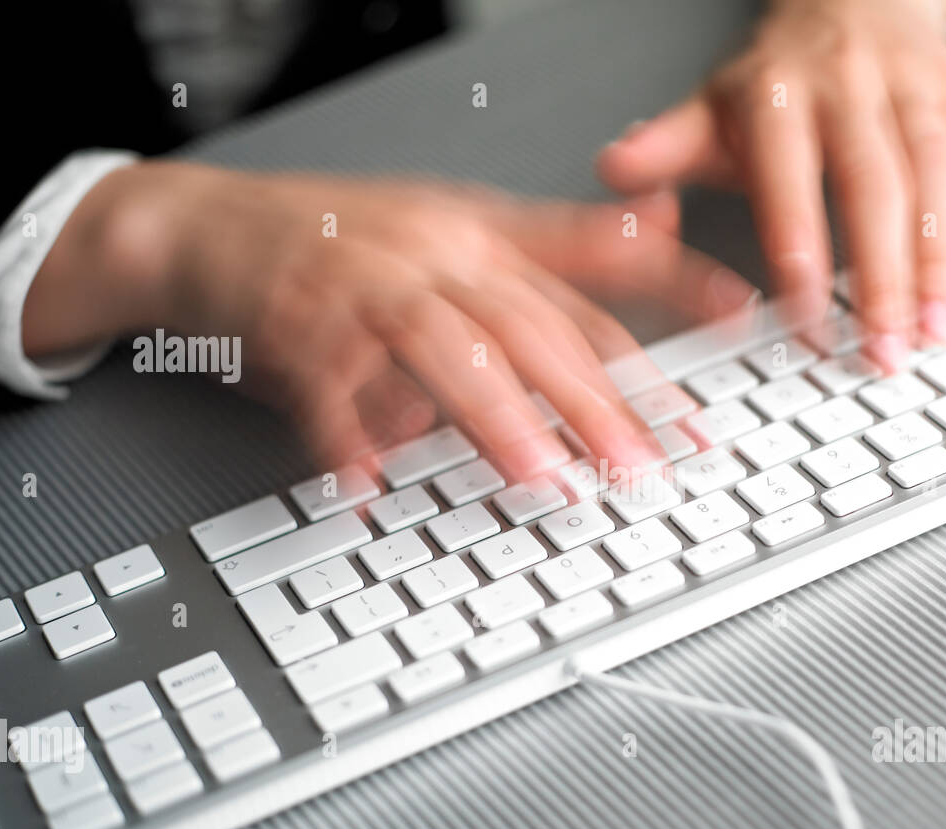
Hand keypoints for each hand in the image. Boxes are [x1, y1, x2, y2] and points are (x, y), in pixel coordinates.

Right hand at [24, 163, 755, 479]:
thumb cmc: (345, 243)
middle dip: (593, 400)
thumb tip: (656, 231)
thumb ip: (555, 249)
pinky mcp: (293, 324)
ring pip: (444, 348)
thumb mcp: (456, 232)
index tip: (734, 320)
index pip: (587, 277)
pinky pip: (326, 388)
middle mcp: (435, 256)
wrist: (210, 226)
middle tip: (641, 464)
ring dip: (494, 418)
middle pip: (529, 326)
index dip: (667, 296)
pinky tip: (368, 486)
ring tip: (541, 477)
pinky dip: (346, 438)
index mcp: (481, 238)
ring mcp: (364, 287)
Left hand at [597, 0, 945, 371]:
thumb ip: (666, 147)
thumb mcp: (710, 106)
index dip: (801, 247)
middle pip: (874, 185)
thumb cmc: (777, 76)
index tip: (809, 317)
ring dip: (942, 262)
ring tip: (936, 330)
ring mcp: (914, 89)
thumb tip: (614, 169)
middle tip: (884, 348)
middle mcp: (851, 85)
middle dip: (885, 275)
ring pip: (938, 177)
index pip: (789, 176)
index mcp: (780, 94)